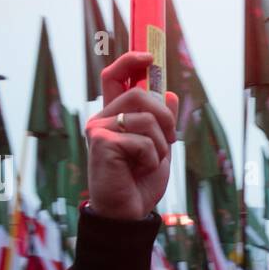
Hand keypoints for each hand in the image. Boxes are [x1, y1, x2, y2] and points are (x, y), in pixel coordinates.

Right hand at [86, 52, 180, 220]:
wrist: (128, 213)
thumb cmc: (139, 182)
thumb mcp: (159, 148)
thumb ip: (161, 122)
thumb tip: (169, 93)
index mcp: (113, 117)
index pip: (114, 76)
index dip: (130, 61)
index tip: (149, 56)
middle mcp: (101, 119)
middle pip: (139, 93)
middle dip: (164, 116)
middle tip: (170, 139)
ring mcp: (98, 130)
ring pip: (145, 116)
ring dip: (161, 143)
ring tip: (152, 162)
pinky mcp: (101, 143)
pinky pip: (142, 139)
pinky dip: (152, 157)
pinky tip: (140, 170)